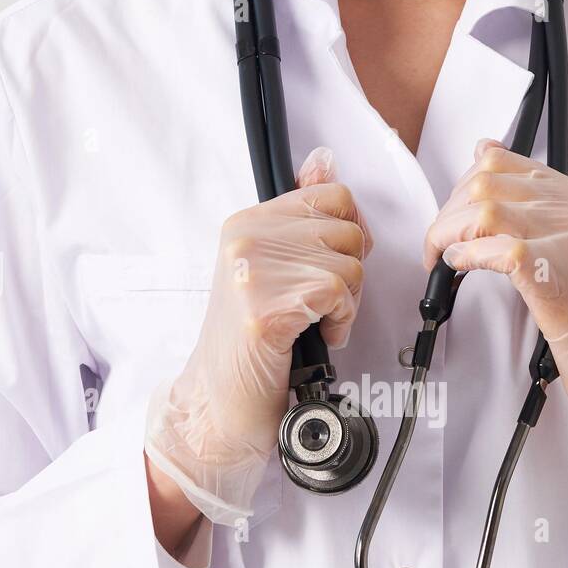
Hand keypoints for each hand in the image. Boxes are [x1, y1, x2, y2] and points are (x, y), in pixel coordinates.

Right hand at [146, 147, 371, 525]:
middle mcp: (245, 238)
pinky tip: (312, 338)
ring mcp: (252, 271)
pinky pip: (340, 294)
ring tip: (311, 325)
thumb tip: (325, 159)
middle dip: (349, 276)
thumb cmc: (250, 349)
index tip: (331, 270)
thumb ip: (300, 220)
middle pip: (349, 230)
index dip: (349, 237)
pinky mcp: (265, 307)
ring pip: (351, 265)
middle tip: (318, 308)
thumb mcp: (273, 273)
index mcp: (245, 224)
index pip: (332, 195)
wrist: (216, 408)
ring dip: (345, 305)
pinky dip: (339, 324)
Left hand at [424, 139, 567, 479]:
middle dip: (448, 215)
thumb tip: (483, 155)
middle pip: (487, 184)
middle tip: (440, 246)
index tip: (452, 218)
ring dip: (448, 235)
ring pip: (486, 211)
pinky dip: (467, 258)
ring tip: (445, 259)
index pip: (504, 161)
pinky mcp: (560, 278)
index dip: (461, 187)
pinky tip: (461, 270)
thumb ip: (532, 208)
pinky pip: (498, 250)